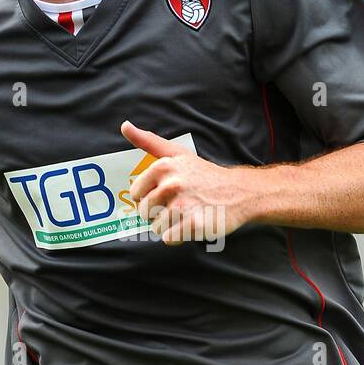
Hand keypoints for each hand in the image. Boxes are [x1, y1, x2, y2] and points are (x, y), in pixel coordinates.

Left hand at [121, 120, 254, 244]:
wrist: (239, 192)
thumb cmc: (204, 175)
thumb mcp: (177, 153)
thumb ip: (149, 141)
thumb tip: (124, 125)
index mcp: (164, 167)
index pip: (135, 194)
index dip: (148, 197)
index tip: (165, 194)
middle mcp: (172, 184)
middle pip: (144, 212)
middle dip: (158, 213)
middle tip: (179, 205)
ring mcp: (183, 205)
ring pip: (156, 228)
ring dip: (170, 226)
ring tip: (187, 214)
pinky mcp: (194, 224)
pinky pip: (169, 239)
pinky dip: (178, 237)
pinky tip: (192, 225)